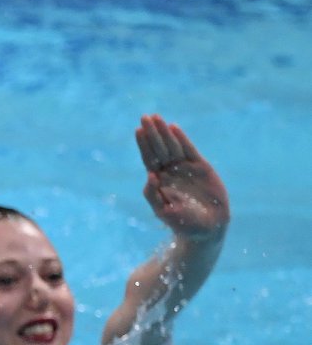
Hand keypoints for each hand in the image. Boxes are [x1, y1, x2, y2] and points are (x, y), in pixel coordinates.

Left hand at [136, 115, 228, 241]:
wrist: (207, 228)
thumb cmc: (182, 222)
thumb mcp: (164, 211)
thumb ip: (153, 195)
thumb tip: (149, 175)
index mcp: (158, 181)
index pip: (149, 158)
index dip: (143, 144)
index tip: (138, 130)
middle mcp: (170, 171)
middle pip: (158, 148)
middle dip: (152, 133)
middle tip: (145, 116)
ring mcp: (185, 168)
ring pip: (172, 146)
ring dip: (164, 132)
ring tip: (156, 117)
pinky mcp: (200, 167)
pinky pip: (189, 150)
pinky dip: (182, 139)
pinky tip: (174, 128)